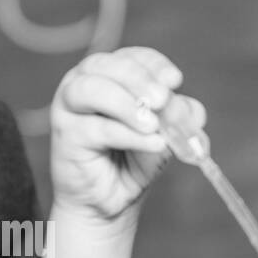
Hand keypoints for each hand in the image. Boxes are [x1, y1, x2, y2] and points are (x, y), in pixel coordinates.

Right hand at [49, 46, 205, 226]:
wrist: (112, 201)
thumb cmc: (135, 161)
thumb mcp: (166, 135)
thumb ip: (180, 120)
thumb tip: (192, 112)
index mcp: (110, 75)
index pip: (130, 57)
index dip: (154, 65)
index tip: (176, 81)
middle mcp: (84, 83)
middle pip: (106, 64)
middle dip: (139, 79)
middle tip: (163, 99)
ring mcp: (70, 107)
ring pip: (91, 89)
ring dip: (126, 104)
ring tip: (153, 125)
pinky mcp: (66, 134)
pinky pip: (96, 128)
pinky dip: (128, 134)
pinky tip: (152, 144)